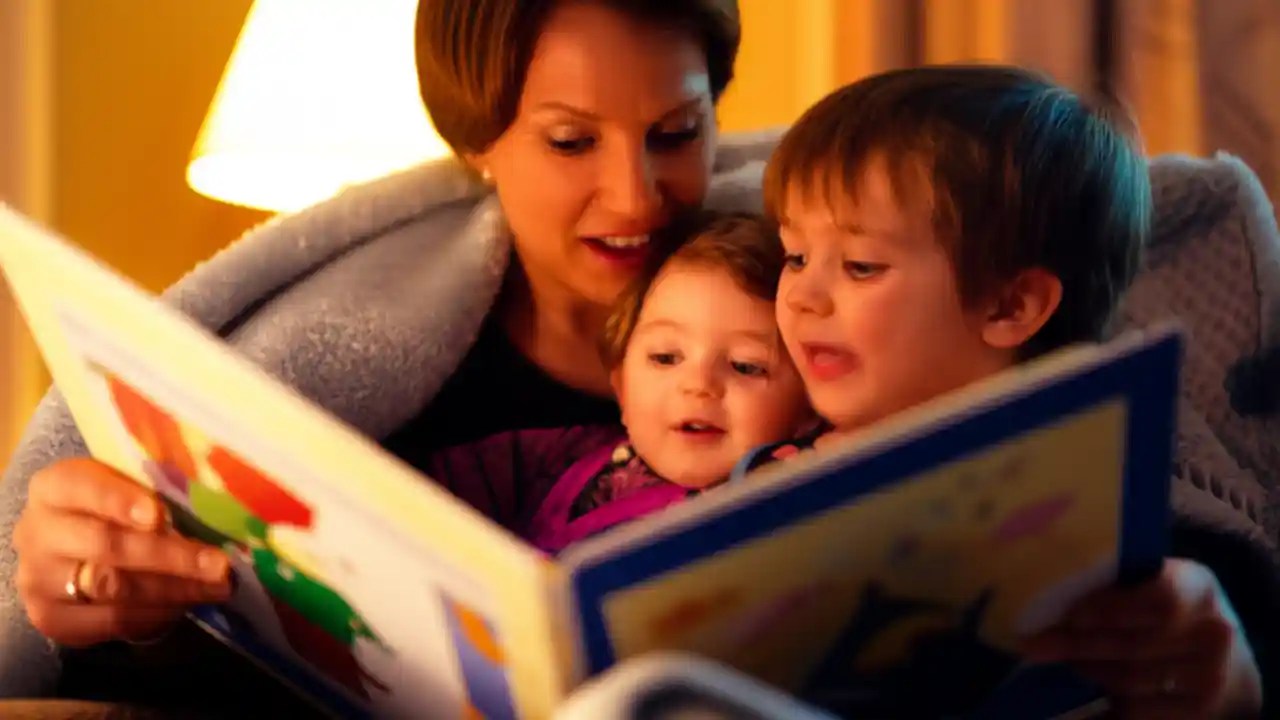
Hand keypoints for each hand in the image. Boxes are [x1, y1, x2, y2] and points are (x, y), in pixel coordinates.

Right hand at [13, 458, 232, 646]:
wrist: (70, 550)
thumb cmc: (114, 506)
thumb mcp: (125, 485)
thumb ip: (155, 489)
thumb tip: (215, 503)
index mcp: (54, 487)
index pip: (82, 488)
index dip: (120, 501)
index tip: (159, 514)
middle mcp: (37, 532)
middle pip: (106, 545)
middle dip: (170, 556)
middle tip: (219, 565)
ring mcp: (39, 579)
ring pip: (114, 588)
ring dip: (175, 590)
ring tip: (218, 587)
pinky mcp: (50, 618)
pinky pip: (112, 620)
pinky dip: (156, 614)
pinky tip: (188, 604)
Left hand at [1023, 558, 1262, 718]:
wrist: (1225, 664)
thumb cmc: (1172, 615)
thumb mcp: (1157, 586)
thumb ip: (1120, 585)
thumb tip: (1052, 588)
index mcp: (1198, 587)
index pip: (1158, 598)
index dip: (1111, 608)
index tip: (1070, 615)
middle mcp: (1213, 632)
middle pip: (1133, 644)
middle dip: (1078, 645)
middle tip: (1035, 645)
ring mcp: (1210, 676)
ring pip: (1130, 679)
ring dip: (1088, 670)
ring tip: (1060, 661)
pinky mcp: (1201, 711)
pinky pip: (1139, 710)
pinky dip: (1105, 704)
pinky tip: (1083, 693)